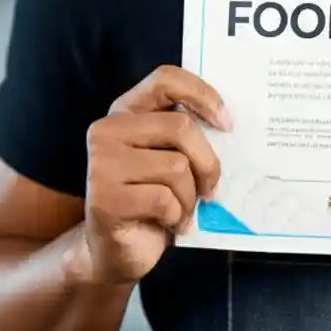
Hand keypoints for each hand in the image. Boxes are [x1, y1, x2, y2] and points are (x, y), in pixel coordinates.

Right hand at [69, 66, 231, 284]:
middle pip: (181, 128)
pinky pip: (165, 200)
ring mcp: (101, 164)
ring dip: (190, 197)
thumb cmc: (151, 199)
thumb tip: (229, 127)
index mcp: (125, 112)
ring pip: (176, 167)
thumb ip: (186, 137)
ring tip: (180, 209)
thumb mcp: (169, 158)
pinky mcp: (104, 199)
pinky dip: (177, 216)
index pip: (165, 79)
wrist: (114, 251)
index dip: (202, 94)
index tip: (226, 123)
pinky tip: (168, 223)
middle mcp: (107, 130)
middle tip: (210, 188)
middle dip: (207, 164)